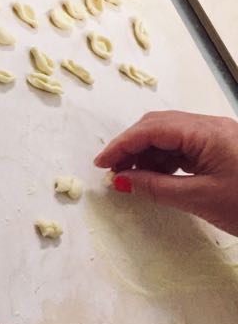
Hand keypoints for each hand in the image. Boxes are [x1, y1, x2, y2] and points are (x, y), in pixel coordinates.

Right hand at [95, 110, 237, 235]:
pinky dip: (164, 159)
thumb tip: (122, 181)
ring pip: (170, 135)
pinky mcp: (222, 148)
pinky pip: (184, 146)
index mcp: (205, 131)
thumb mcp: (200, 198)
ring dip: (146, 153)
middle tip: (111, 170)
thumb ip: (156, 187)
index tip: (101, 164)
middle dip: (131, 145)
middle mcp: (210, 125)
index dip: (122, 145)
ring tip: (129, 178)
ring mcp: (217, 135)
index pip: (152, 129)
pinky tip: (153, 177)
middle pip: (158, 126)